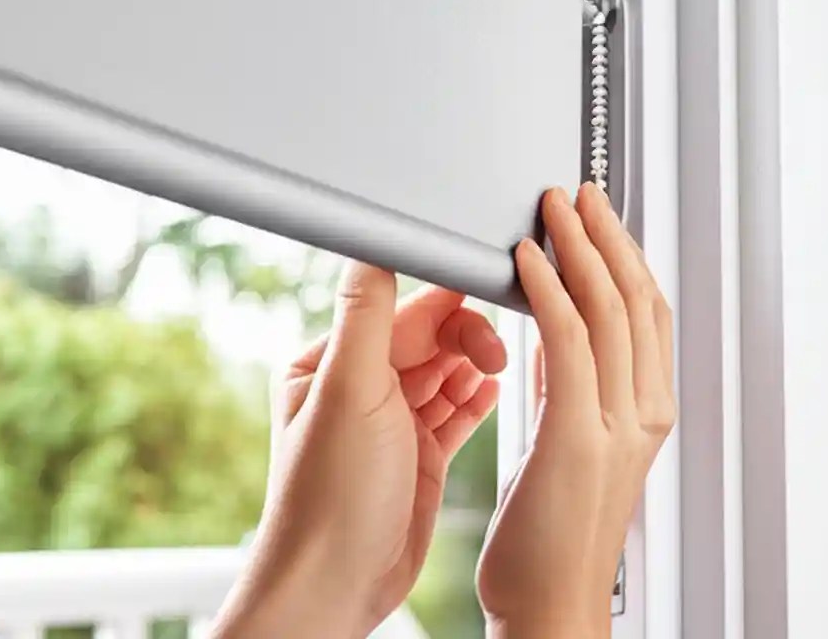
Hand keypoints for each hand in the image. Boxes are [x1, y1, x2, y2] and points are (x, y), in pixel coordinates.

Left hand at [212, 263, 506, 637]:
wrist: (337, 586)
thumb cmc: (329, 499)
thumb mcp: (348, 391)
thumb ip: (368, 314)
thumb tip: (373, 242)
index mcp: (331, 362)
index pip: (401, 312)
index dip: (448, 306)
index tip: (488, 296)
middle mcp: (361, 388)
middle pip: (432, 338)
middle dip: (468, 341)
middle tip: (495, 358)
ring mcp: (393, 423)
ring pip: (449, 373)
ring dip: (476, 368)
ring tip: (499, 372)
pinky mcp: (419, 456)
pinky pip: (457, 413)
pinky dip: (477, 400)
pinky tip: (494, 394)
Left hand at [477, 184, 674, 637]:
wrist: (549, 606)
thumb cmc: (549, 540)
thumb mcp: (567, 448)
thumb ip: (568, 391)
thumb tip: (553, 341)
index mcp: (640, 413)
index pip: (643, 314)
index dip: (623, 257)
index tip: (597, 219)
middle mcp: (640, 411)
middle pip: (636, 298)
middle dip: (608, 236)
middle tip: (579, 193)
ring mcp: (615, 422)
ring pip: (608, 309)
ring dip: (580, 247)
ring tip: (555, 206)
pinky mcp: (576, 436)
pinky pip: (565, 342)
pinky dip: (548, 290)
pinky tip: (526, 259)